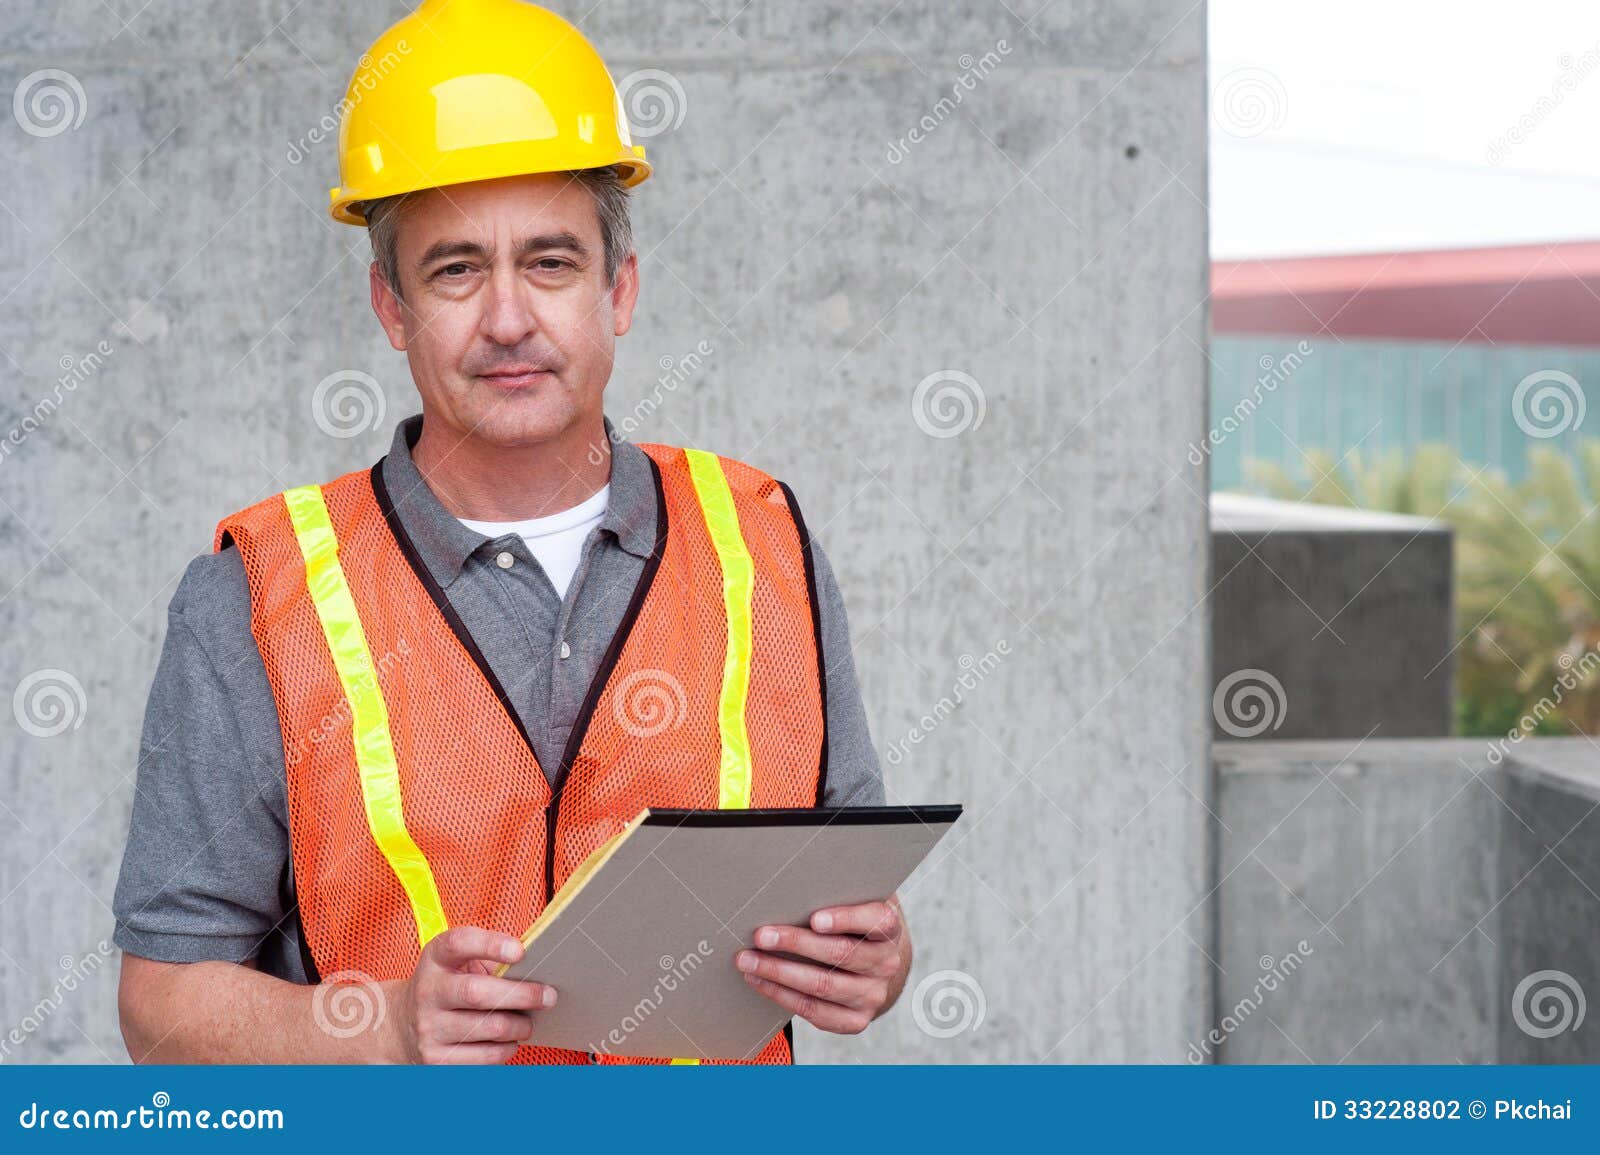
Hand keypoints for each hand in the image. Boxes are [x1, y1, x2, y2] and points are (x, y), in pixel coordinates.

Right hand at [384, 926, 556, 1063]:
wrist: (402, 1025)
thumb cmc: (447, 987)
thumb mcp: (457, 963)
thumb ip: (489, 959)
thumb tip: (536, 967)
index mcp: (435, 958)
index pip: (459, 943)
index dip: (491, 944)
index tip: (521, 950)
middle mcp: (427, 991)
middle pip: (477, 992)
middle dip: (521, 994)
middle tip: (549, 996)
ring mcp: (428, 1028)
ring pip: (487, 1028)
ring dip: (519, 1025)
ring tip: (529, 1022)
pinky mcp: (436, 1059)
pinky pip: (484, 1057)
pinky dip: (506, 1049)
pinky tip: (510, 1041)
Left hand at [735, 895, 910, 1035]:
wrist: (872, 963)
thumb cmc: (852, 924)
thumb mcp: (854, 900)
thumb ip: (836, 891)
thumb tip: (792, 883)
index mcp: (888, 929)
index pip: (875, 921)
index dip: (846, 919)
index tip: (814, 919)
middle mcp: (886, 963)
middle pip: (840, 953)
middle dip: (795, 943)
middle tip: (761, 936)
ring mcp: (873, 995)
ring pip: (822, 986)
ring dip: (779, 972)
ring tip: (749, 961)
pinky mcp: (856, 1020)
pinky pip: (814, 1011)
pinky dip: (781, 995)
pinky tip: (760, 980)